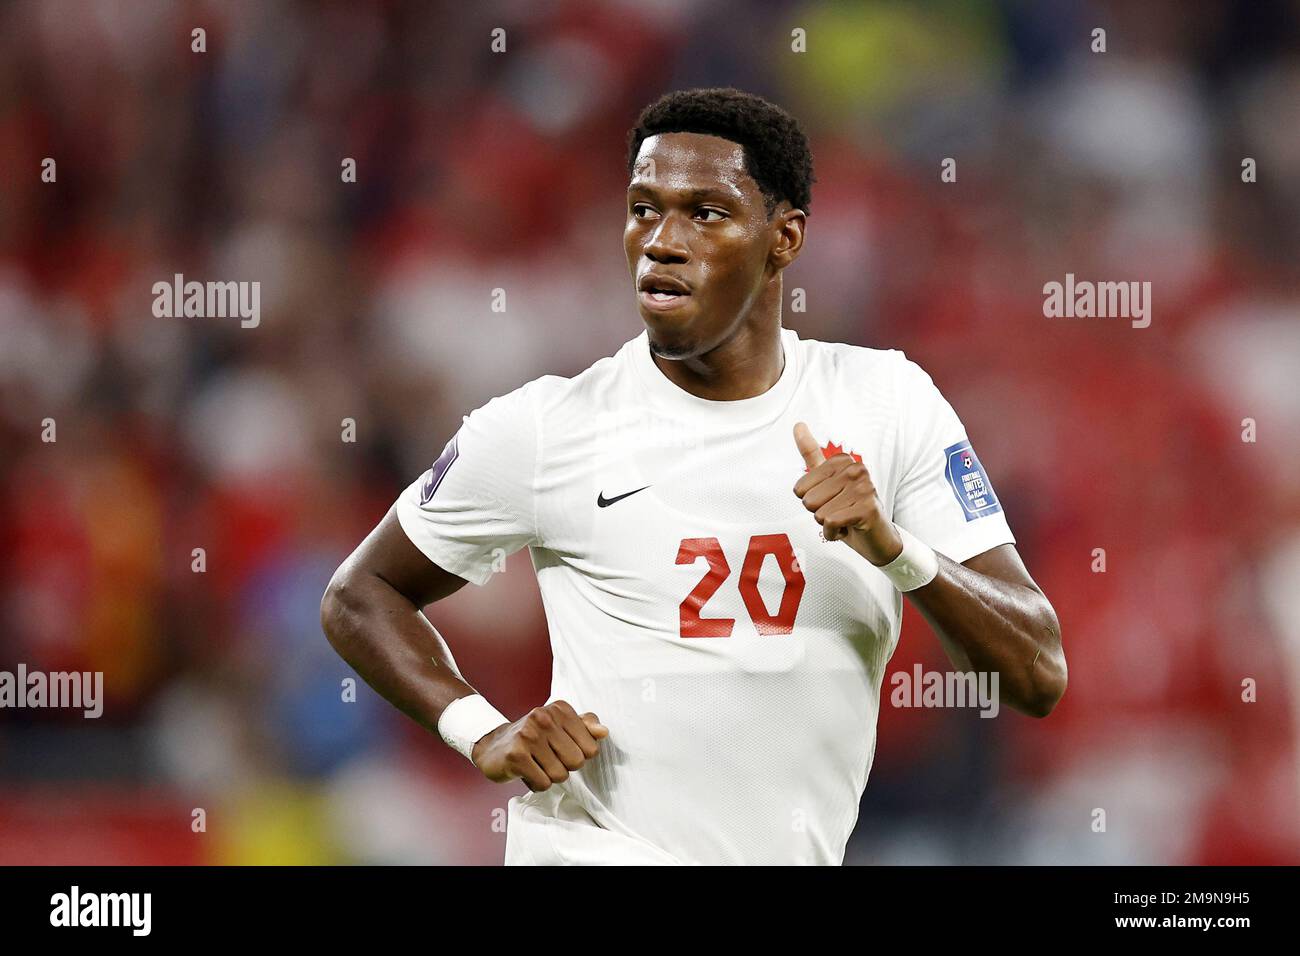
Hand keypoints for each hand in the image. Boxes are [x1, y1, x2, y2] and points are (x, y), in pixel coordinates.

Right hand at [470, 699, 608, 791]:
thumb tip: (603, 732)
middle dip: (565, 768)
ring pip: (560, 775)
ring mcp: (528, 735)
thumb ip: (584, 726)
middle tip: (547, 759)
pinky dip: (537, 784)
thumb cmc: (533, 737)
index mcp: (560, 709)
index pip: (591, 747)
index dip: (579, 756)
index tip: (562, 750)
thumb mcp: (559, 726)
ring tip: (536, 765)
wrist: (492, 745)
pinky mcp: (516, 755)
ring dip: (549, 777)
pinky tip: (526, 772)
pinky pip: (543, 783)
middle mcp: (544, 717)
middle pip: (577, 762)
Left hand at [792, 421, 902, 566]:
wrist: (877, 537)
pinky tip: (850, 528)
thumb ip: (812, 454)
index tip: (831, 501)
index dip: (811, 501)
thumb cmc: (850, 509)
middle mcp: (856, 469)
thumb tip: (798, 425)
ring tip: (846, 519)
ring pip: (819, 513)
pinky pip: (831, 522)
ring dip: (828, 524)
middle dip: (819, 513)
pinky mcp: (867, 508)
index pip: (800, 488)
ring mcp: (864, 488)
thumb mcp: (828, 481)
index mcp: (843, 460)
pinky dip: (835, 533)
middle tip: (840, 512)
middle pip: (808, 500)